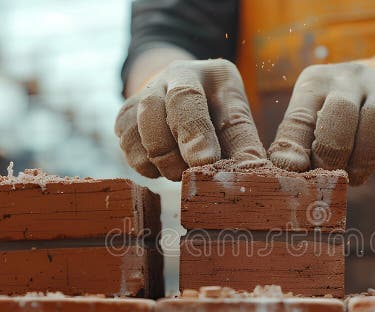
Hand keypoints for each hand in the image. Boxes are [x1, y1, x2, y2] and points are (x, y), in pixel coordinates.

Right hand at [115, 59, 265, 180]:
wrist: (187, 103)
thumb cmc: (219, 112)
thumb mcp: (236, 118)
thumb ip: (243, 142)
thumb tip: (252, 172)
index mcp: (194, 73)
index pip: (186, 97)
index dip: (194, 132)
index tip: (205, 161)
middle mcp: (160, 79)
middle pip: (150, 110)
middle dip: (171, 151)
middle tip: (192, 174)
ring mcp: (137, 98)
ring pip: (133, 133)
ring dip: (160, 163)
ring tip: (182, 171)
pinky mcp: (123, 120)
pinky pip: (126, 149)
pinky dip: (147, 167)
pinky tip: (166, 166)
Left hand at [268, 53, 374, 184]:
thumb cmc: (337, 117)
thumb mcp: (310, 123)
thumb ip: (295, 145)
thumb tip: (287, 169)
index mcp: (315, 83)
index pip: (299, 119)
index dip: (297, 152)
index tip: (299, 174)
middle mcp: (349, 77)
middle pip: (341, 115)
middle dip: (335, 155)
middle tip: (336, 176)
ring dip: (364, 162)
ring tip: (356, 175)